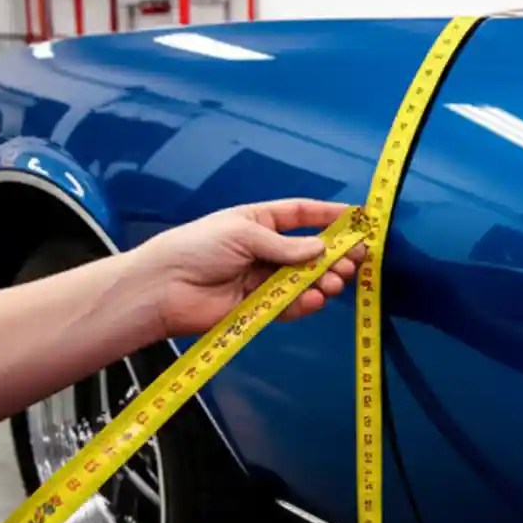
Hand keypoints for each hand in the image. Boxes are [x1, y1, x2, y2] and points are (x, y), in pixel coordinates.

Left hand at [130, 198, 365, 337]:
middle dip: (335, 255)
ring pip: (305, 279)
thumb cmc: (198, 247)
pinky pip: (290, 304)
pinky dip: (306, 303)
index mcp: (260, 221)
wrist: (164, 288)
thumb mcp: (243, 233)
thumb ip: (285, 244)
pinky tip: (317, 298)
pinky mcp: (259, 308)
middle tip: (356, 260)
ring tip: (337, 282)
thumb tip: (322, 249)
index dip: (329, 216)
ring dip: (325, 280)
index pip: (302, 215)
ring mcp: (264, 279)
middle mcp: (266, 249)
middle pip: (310, 251)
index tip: (358, 219)